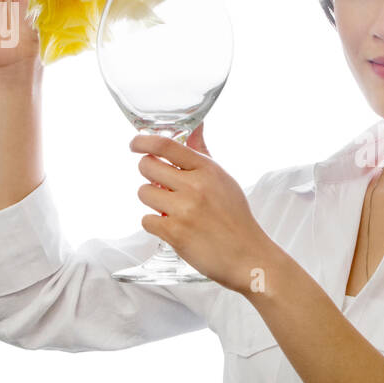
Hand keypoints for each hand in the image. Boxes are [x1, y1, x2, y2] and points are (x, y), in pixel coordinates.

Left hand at [130, 125, 277, 293]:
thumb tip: (194, 126)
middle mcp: (195, 186)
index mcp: (208, 170)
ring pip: (143, 193)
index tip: (135, 143)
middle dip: (149, 175)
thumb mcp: (223, 179)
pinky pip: (146, 220)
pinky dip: (156, 225)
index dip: (143, 141)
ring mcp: (184, 210)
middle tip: (162, 186)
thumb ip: (202, 153)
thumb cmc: (235, 218)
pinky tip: (174, 228)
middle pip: (147, 166)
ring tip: (172, 210)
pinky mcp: (175, 233)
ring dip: (153, 202)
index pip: (166, 145)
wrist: (248, 257)